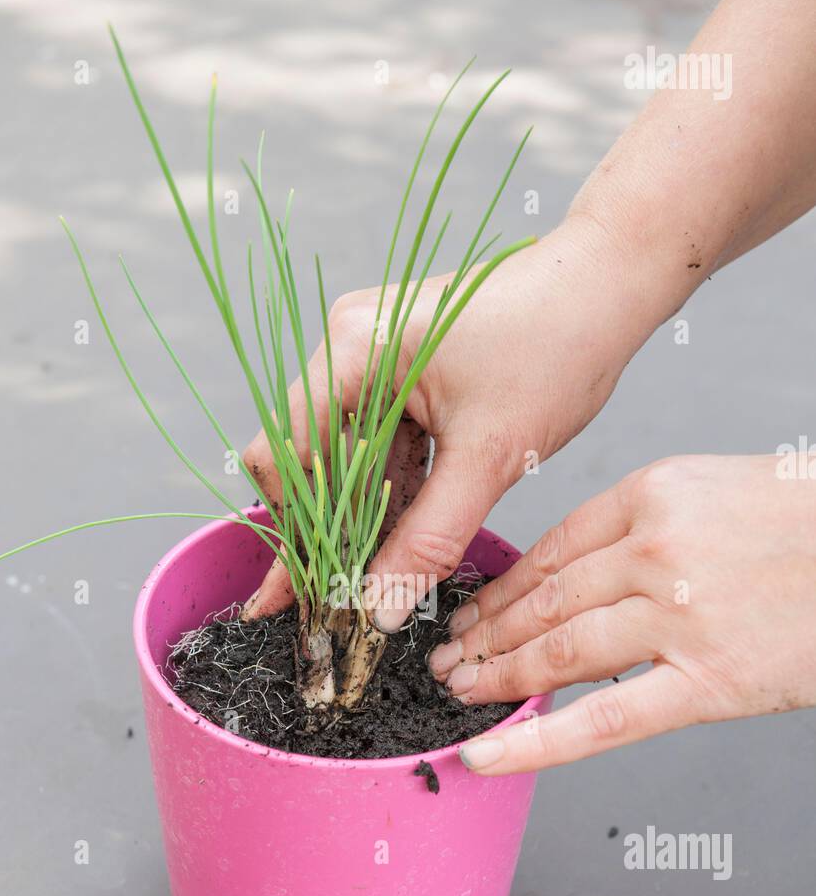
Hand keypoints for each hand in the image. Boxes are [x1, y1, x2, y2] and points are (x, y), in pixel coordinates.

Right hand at [243, 212, 658, 628]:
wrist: (607, 287)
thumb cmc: (556, 347)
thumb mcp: (489, 458)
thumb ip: (428, 539)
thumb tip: (380, 608)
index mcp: (354, 350)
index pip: (288, 454)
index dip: (293, 530)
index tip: (302, 593)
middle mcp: (349, 345)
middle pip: (309, 458)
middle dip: (324, 533)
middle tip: (327, 601)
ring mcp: (373, 355)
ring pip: (346, 457)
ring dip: (358, 517)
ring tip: (363, 582)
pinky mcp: (403, 371)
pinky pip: (379, 443)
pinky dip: (389, 492)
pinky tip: (395, 541)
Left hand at [426, 455, 815, 773]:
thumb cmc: (810, 525)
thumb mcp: (722, 492)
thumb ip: (651, 527)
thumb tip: (586, 574)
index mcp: (653, 494)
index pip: (549, 549)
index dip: (500, 588)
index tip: (470, 611)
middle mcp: (654, 551)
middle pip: (542, 601)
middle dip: (483, 634)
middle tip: (443, 659)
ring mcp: (677, 618)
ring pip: (557, 653)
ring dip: (495, 676)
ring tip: (456, 695)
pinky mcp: (707, 682)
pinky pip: (601, 720)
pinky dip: (534, 741)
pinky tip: (486, 754)